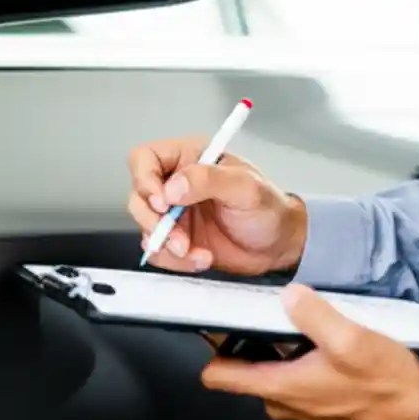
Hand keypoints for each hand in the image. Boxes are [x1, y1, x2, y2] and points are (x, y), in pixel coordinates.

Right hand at [126, 137, 306, 274]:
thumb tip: (172, 187)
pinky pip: (158, 251)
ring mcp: (174, 214)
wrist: (280, 245)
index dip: (144, 179)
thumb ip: (209, 180)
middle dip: (154, 221)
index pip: (145, 158)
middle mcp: (176, 184)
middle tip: (179, 238)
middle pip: (138, 195)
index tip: (162, 202)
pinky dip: (175, 261)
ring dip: (166, 244)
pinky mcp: (176, 240)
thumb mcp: (245, 187)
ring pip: (145, 227)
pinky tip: (201, 258)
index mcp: (189, 158)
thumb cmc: (269, 208)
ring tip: (194, 252)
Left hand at [201, 284, 418, 419]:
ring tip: (299, 324)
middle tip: (264, 312)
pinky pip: (296, 380)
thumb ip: (313, 314)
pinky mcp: (322, 407)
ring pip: (272, 373)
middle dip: (248, 341)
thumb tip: (288, 295)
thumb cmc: (390, 387)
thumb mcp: (351, 340)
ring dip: (278, 350)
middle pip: (243, 370)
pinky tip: (324, 344)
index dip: (210, 347)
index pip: (218, 376)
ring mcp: (303, 408)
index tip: (212, 323)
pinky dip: (300, 361)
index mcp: (280, 387)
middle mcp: (285, 403)